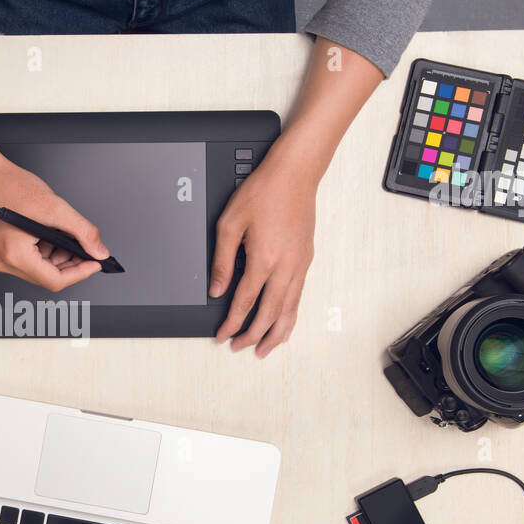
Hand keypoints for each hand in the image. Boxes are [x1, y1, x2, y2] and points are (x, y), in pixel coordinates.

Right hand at [0, 155, 109, 291]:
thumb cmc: (7, 186)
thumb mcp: (54, 207)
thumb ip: (82, 231)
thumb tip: (98, 250)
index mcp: (15, 255)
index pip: (54, 281)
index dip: (80, 273)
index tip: (94, 264)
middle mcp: (4, 262)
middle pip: (47, 277)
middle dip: (70, 263)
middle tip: (84, 248)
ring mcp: (0, 257)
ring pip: (39, 269)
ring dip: (57, 256)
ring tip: (65, 235)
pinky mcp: (0, 251)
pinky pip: (28, 259)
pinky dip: (44, 250)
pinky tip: (50, 234)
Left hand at [210, 151, 316, 355]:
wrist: (295, 174)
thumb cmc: (263, 192)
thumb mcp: (229, 223)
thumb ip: (222, 261)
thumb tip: (216, 289)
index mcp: (263, 258)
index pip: (245, 301)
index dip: (232, 322)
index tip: (222, 335)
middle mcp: (285, 265)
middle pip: (269, 312)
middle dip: (253, 335)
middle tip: (239, 347)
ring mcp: (300, 264)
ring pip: (289, 309)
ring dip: (276, 333)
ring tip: (265, 348)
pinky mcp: (307, 259)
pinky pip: (299, 296)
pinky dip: (291, 315)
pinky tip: (286, 323)